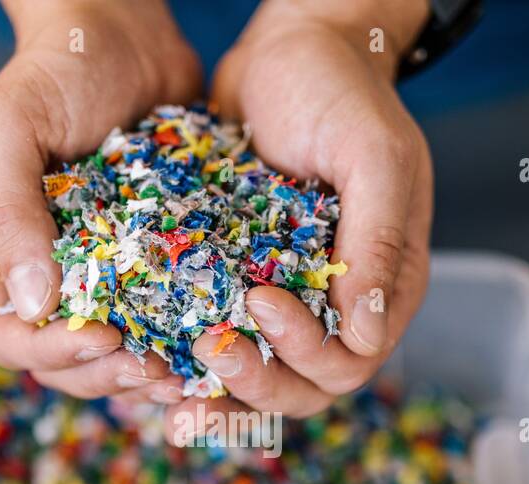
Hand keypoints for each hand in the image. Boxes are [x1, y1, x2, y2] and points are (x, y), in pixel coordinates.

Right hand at [0, 0, 199, 402]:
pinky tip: (211, 345)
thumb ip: (8, 211)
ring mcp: (93, 279)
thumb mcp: (9, 128)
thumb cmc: (54, 72)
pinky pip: (156, 325)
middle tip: (156, 370)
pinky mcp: (142, 270)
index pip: (8, 335)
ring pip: (111, 357)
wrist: (123, 36)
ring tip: (187, 373)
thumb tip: (33, 303)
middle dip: (106, 375)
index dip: (52, 352)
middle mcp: (38, 279)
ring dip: (145, 376)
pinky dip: (179, 344)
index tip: (103, 340)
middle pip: (61, 362)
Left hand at [149, 0, 432, 442]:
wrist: (289, 48)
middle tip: (209, 347)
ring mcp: (285, 301)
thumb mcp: (373, 157)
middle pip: (301, 388)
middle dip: (255, 381)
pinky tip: (146, 363)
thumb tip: (367, 336)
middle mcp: (335, 308)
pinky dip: (183, 362)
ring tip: (166, 382)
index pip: (350, 361)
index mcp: (382, 287)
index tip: (260, 300)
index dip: (306, 353)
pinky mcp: (234, 285)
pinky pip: (213, 340)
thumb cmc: (342, 92)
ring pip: (255, 379)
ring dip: (215, 391)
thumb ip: (378, 242)